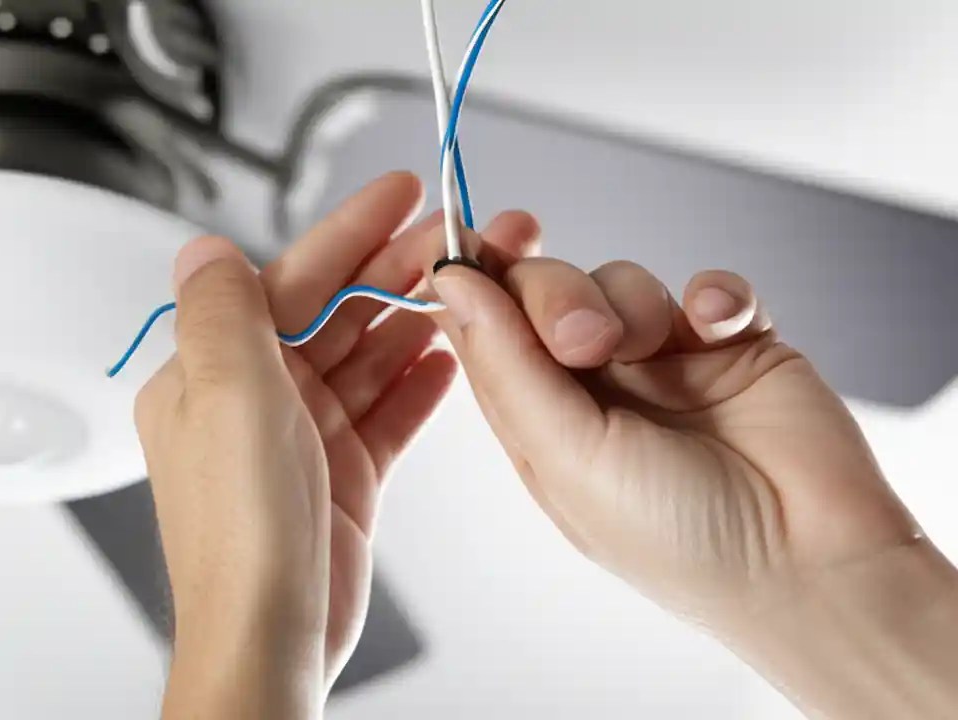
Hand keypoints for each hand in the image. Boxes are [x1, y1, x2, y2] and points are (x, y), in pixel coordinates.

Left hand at [136, 173, 537, 718]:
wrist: (270, 634)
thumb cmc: (240, 531)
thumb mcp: (227, 397)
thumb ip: (222, 311)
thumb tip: (206, 247)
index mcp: (211, 370)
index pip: (289, 278)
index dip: (348, 231)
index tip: (398, 193)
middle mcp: (253, 397)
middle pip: (336, 310)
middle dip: (398, 269)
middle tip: (459, 236)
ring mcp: (301, 435)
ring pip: (367, 356)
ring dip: (417, 319)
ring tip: (470, 287)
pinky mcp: (341, 475)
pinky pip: (386, 411)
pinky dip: (418, 384)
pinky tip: (450, 358)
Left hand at [429, 242, 957, 716]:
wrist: (811, 563)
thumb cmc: (677, 537)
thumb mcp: (565, 455)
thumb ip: (506, 362)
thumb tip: (448, 281)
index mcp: (541, 423)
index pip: (486, 331)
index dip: (473, 279)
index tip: (468, 240)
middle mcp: (595, 390)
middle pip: (547, 294)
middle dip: (559, 296)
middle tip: (587, 339)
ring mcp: (665, 366)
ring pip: (623, 282)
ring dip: (636, 302)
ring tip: (661, 347)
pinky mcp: (734, 346)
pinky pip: (708, 286)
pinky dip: (715, 295)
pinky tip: (721, 327)